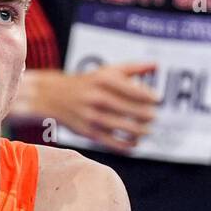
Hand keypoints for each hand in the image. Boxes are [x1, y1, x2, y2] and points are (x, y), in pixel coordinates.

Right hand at [22, 63, 158, 153]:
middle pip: (132, 110)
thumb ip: (132, 68)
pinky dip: (127, 145)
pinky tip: (135, 144)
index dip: (150, 97)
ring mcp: (92, 116)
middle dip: (148, 115)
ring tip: (148, 131)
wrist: (52, 96)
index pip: (134, 90)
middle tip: (154, 117)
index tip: (157, 100)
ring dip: (141, 131)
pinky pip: (112, 143)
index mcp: (104, 80)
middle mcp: (97, 97)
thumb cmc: (87, 83)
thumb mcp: (106, 71)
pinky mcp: (87, 132)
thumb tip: (156, 65)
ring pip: (124, 128)